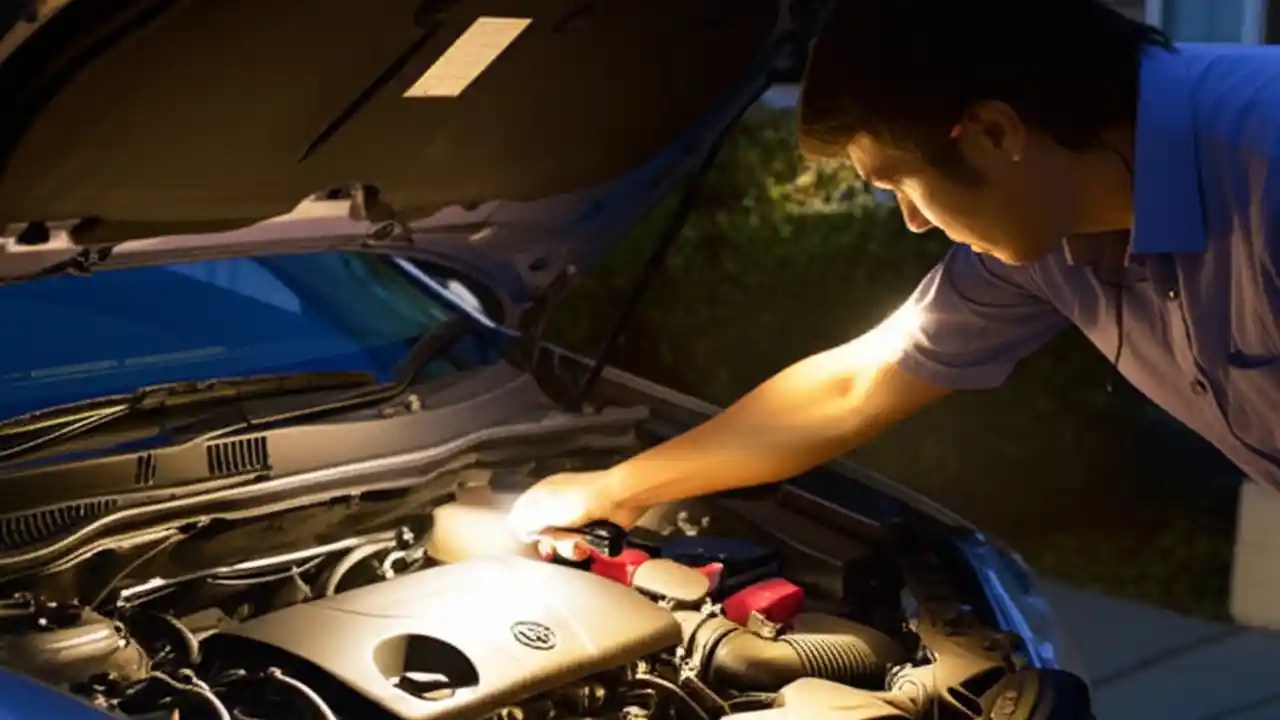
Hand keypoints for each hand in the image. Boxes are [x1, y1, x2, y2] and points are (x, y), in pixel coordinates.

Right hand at [508, 469, 645, 559]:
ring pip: (559, 543)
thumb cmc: (580, 498)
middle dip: (547, 540)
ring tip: (576, 540)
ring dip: (565, 546)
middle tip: (554, 536)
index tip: (528, 537)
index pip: (524, 513)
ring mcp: (575, 519)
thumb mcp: (544, 508)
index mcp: (544, 494)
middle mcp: (558, 506)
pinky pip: (577, 547)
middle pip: (541, 533)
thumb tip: (520, 532)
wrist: (618, 500)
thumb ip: (525, 520)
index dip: (524, 527)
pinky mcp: (591, 531)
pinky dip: (580, 548)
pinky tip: (585, 544)